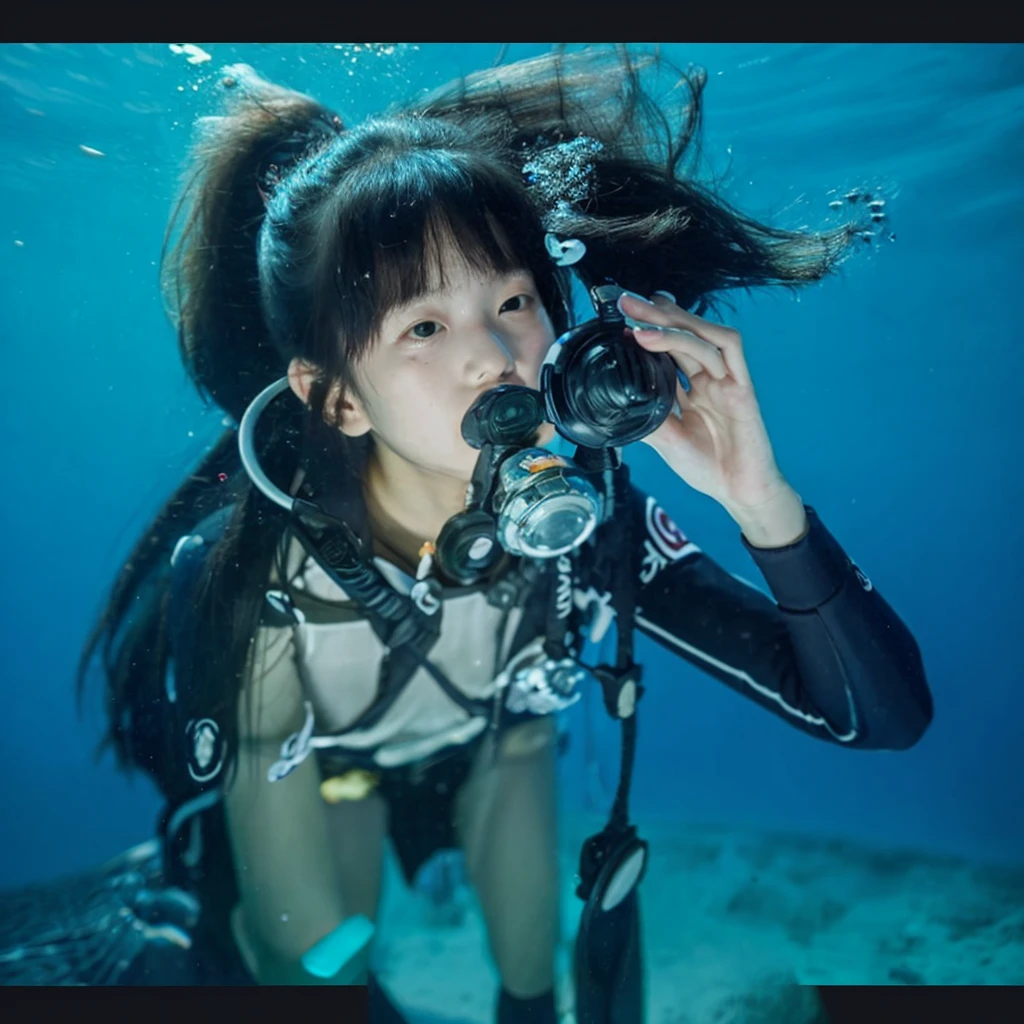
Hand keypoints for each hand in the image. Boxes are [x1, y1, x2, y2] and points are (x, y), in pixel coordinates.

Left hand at [617, 291, 791, 513]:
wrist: (740, 491)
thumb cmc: (708, 467)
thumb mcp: (666, 440)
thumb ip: (647, 417)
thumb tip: (614, 402)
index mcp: (693, 387)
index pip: (670, 348)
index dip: (649, 328)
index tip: (620, 317)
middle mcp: (710, 378)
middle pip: (684, 334)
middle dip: (655, 315)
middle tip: (624, 301)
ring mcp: (728, 380)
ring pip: (702, 337)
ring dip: (671, 324)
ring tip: (639, 319)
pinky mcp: (743, 389)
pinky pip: (728, 352)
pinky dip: (699, 339)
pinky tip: (671, 336)